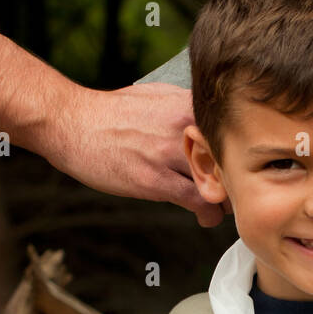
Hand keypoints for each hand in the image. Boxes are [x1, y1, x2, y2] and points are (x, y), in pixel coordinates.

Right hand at [38, 81, 225, 226]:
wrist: (71, 122)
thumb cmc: (111, 111)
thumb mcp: (156, 95)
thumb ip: (185, 108)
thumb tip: (206, 121)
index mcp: (186, 103)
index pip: (232, 130)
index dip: (240, 151)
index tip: (240, 165)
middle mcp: (183, 126)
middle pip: (231, 157)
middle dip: (237, 178)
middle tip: (238, 191)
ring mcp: (170, 154)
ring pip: (218, 183)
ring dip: (225, 200)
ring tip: (222, 207)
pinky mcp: (155, 180)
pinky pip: (197, 201)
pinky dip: (208, 214)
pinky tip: (206, 218)